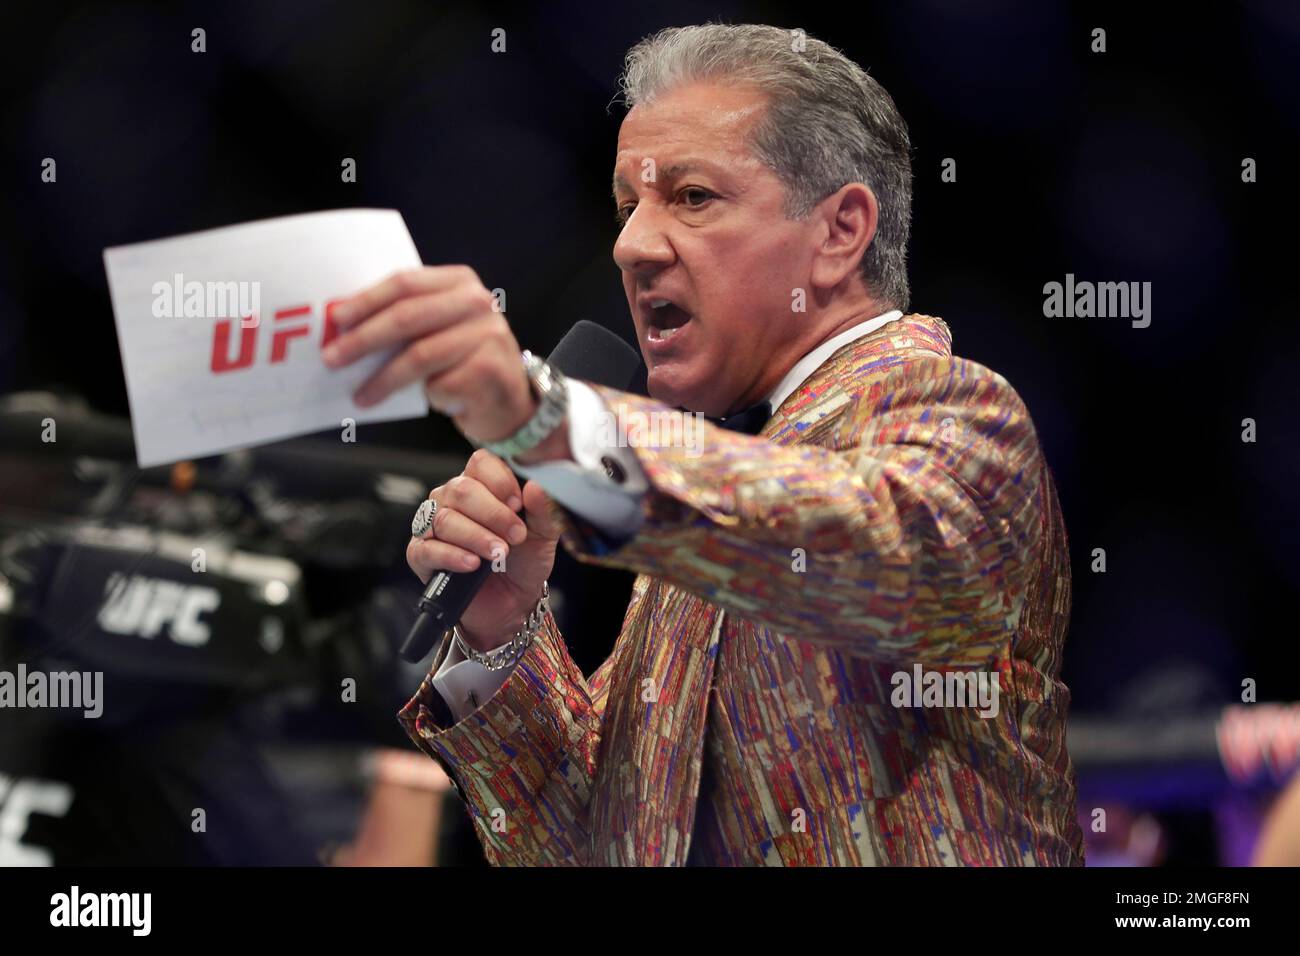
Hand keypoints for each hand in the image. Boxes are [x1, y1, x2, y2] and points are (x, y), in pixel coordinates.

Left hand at [322, 266, 538, 447]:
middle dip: (364, 339)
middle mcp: (477, 302)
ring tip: (361, 395)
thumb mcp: (440, 327)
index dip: (367, 301)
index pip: (405, 283)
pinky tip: (418, 402)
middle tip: (333, 358)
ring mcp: (488, 334)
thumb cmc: (463, 361)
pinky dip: (422, 396)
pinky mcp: (489, 369)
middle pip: (408, 317)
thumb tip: (344, 328)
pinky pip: (439, 384)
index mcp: (459, 281)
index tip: (337, 320)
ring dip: (382, 379)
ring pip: (419, 355)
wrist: (509, 399)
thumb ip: (406, 319)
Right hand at [406, 449, 561, 650]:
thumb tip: (537, 486)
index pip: (479, 463)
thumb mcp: (543, 535)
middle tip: (515, 536)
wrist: (512, 602)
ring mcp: (432, 526)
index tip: (518, 504)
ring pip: (445, 519)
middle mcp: (451, 500)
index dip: (500, 481)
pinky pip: (427, 549)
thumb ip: (543, 510)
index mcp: (481, 486)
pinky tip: (472, 564)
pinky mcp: (420, 555)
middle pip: (461, 490)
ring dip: (477, 537)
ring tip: (499, 554)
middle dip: (493, 514)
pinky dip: (452, 556)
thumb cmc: (523, 562)